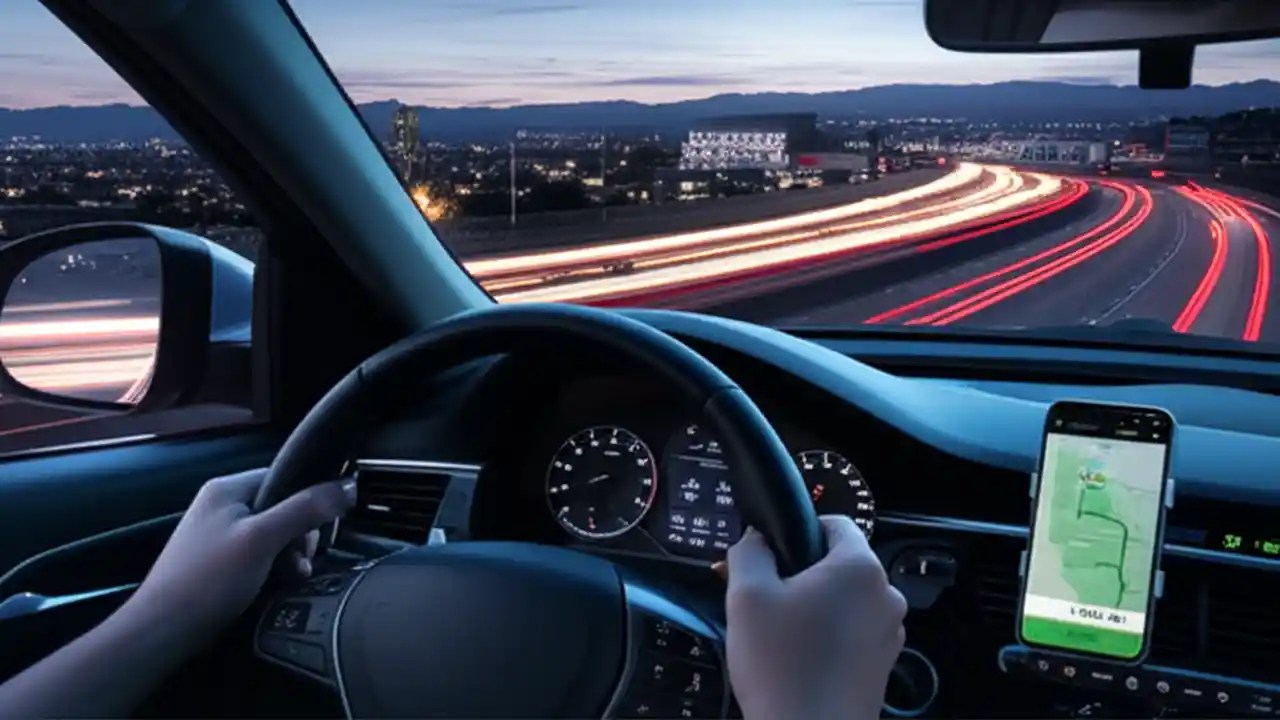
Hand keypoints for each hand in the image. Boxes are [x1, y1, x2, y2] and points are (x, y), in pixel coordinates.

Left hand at [123, 468, 356, 642]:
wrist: (163, 631)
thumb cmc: (209, 580)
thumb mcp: (262, 539)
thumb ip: (305, 509)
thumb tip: (347, 485)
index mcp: (227, 489)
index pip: (284, 478)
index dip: (307, 502)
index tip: (316, 533)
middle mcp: (222, 506)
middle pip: (283, 508)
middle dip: (300, 536)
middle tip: (299, 562)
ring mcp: (219, 535)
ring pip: (274, 535)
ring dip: (290, 557)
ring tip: (290, 577)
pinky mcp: (219, 563)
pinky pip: (260, 555)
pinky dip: (274, 569)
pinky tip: (277, 585)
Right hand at [723, 516, 906, 719]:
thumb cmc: (779, 663)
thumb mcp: (746, 595)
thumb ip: (749, 551)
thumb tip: (757, 539)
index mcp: (860, 568)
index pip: (834, 524)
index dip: (797, 532)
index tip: (768, 561)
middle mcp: (887, 595)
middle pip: (839, 565)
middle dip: (800, 575)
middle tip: (762, 601)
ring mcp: (891, 633)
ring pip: (844, 601)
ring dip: (813, 607)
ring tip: (776, 635)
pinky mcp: (883, 665)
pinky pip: (852, 632)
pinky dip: (827, 636)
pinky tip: (798, 659)